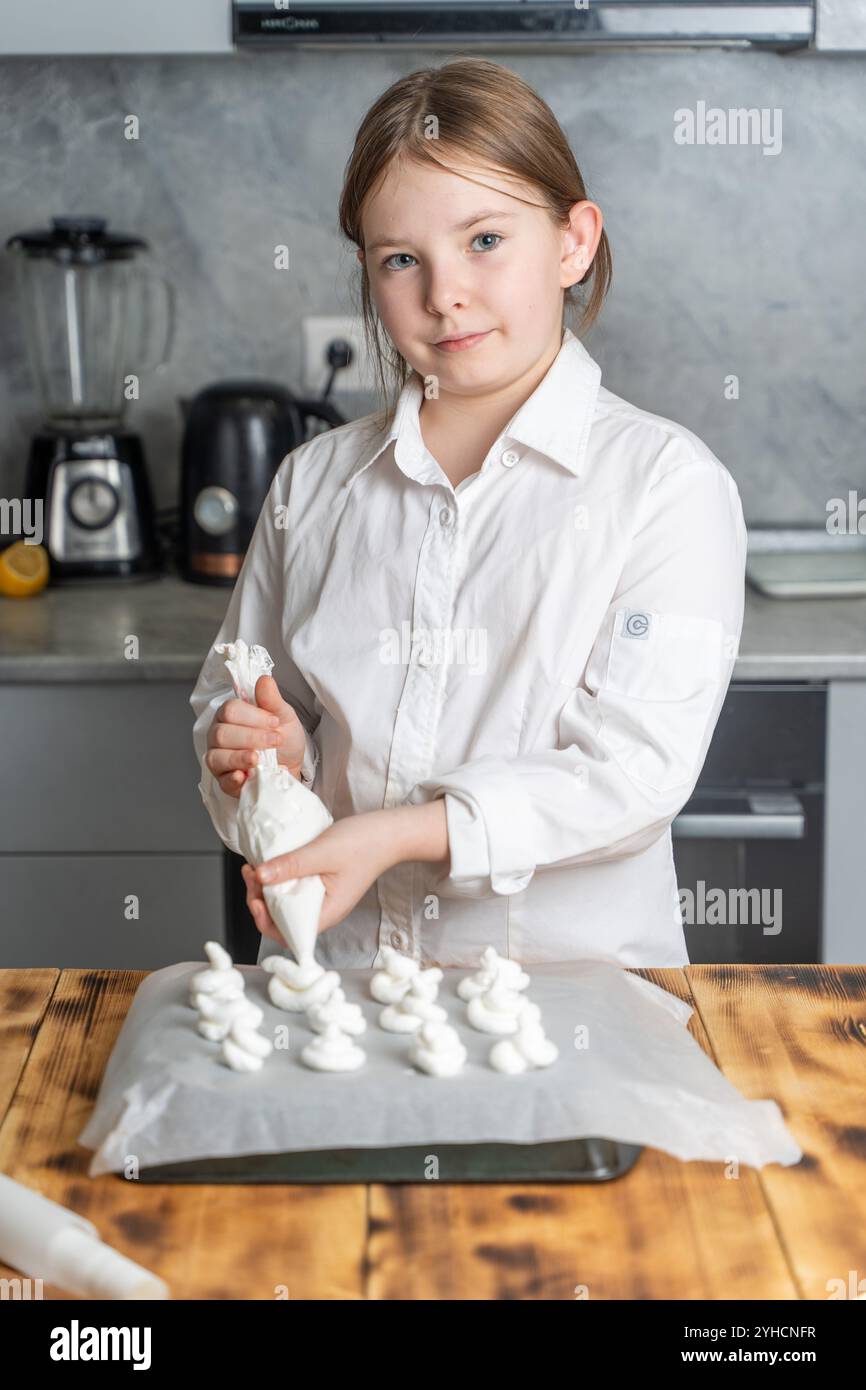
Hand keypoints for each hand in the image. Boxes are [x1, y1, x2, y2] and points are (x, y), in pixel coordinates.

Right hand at [206, 674, 307, 797]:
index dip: (253, 716)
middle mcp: (219, 735)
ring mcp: (219, 759)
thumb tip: (265, 680)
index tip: (275, 722)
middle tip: (275, 740)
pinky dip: (234, 779)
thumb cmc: (283, 739)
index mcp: (230, 715)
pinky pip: (222, 781)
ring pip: (217, 756)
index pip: (230, 710)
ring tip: (260, 759)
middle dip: (252, 737)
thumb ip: (272, 700)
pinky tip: (247, 776)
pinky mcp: (224, 782)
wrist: (291, 766)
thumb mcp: (284, 717)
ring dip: (241, 757)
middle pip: (221, 733)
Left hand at [240, 808, 414, 941]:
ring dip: (266, 888)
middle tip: (251, 874)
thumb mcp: (322, 852)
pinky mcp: (319, 884)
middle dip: (259, 900)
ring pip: (285, 903)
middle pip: (282, 920)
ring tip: (255, 867)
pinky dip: (278, 879)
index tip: (255, 897)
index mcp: (327, 913)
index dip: (266, 921)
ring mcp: (321, 897)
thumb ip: (291, 865)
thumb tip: (260, 876)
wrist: (388, 832)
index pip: (288, 934)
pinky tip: (270, 864)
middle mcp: (323, 910)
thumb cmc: (364, 844)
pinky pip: (293, 889)